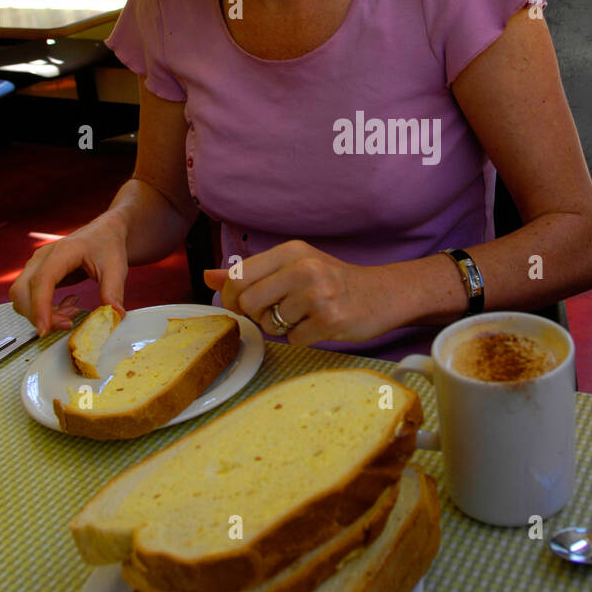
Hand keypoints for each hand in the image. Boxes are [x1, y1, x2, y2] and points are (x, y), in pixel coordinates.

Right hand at [9, 216, 128, 337]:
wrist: (104, 233)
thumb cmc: (108, 245)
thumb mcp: (116, 267)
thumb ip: (113, 291)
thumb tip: (114, 315)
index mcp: (63, 251)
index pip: (42, 280)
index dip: (39, 306)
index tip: (44, 329)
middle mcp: (43, 257)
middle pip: (22, 291)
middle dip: (38, 314)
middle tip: (68, 323)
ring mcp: (36, 265)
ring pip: (21, 296)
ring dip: (41, 313)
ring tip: (72, 312)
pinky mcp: (37, 274)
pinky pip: (29, 297)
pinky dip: (44, 309)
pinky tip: (68, 306)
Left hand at [203, 241, 397, 346]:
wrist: (382, 294)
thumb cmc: (333, 280)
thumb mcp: (292, 266)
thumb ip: (250, 272)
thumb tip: (208, 277)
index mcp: (291, 251)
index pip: (237, 277)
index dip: (233, 298)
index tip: (246, 304)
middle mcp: (304, 268)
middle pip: (248, 302)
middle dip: (257, 315)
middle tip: (276, 314)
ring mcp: (318, 294)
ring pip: (270, 324)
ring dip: (282, 328)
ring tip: (304, 316)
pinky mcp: (330, 320)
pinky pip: (294, 340)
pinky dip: (303, 338)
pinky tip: (319, 325)